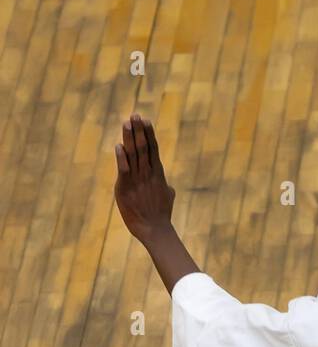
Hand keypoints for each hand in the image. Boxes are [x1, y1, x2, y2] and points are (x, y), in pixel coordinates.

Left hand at [114, 113, 175, 241]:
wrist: (155, 230)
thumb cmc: (161, 215)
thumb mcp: (168, 198)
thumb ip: (166, 187)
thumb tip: (169, 187)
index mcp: (158, 173)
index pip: (153, 149)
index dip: (148, 134)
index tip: (145, 121)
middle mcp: (148, 173)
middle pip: (143, 147)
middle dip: (138, 130)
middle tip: (134, 115)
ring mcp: (137, 180)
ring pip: (133, 154)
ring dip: (129, 137)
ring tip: (126, 123)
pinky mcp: (126, 188)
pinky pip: (124, 169)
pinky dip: (121, 157)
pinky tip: (119, 146)